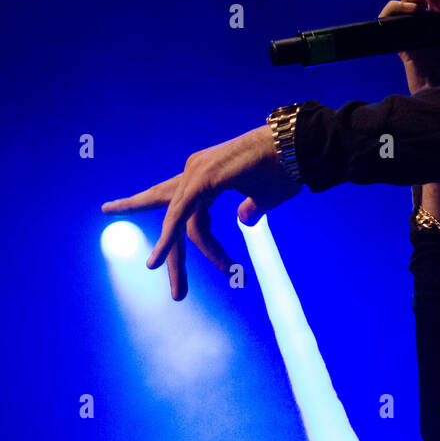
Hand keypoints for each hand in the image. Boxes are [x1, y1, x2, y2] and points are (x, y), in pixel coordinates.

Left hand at [100, 124, 301, 299]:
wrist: (297, 148)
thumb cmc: (286, 169)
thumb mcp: (265, 198)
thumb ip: (251, 210)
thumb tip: (244, 221)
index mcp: (206, 173)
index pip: (177, 202)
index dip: (159, 219)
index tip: (142, 242)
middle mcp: (195, 170)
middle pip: (169, 212)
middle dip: (162, 245)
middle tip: (155, 276)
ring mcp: (196, 173)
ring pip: (178, 223)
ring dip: (177, 259)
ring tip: (178, 293)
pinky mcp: (201, 180)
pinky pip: (180, 218)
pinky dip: (168, 241)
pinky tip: (156, 264)